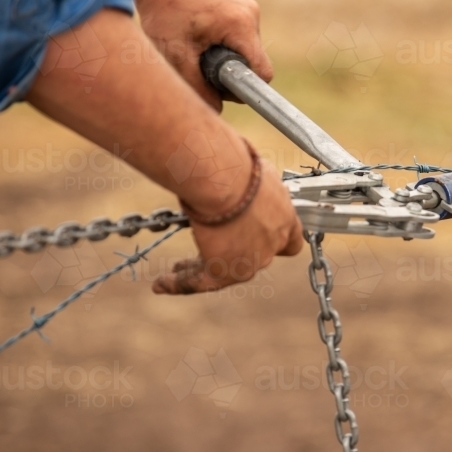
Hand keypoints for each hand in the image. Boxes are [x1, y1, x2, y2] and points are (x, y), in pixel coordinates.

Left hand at [135, 0, 273, 111]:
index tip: (219, 86)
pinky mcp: (240, 3)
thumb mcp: (174, 53)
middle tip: (196, 63)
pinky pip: (239, 36)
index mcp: (241, 25)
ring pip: (245, 50)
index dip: (243, 87)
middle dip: (228, 71)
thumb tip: (214, 110)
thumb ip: (197, 86)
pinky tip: (197, 34)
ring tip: (193, 44)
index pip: (262, 73)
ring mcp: (248, 6)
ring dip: (223, 56)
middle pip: (253, 62)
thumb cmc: (162, 7)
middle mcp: (251, 14)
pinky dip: (221, 42)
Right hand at [153, 159, 302, 294]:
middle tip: (212, 247)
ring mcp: (252, 260)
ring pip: (227, 271)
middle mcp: (273, 243)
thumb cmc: (237, 167)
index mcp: (285, 218)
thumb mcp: (253, 173)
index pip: (289, 240)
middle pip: (255, 257)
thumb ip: (250, 186)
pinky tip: (162, 283)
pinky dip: (180, 283)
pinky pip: (200, 281)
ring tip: (179, 267)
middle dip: (232, 252)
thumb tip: (235, 177)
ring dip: (201, 268)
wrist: (225, 181)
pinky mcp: (225, 270)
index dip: (273, 240)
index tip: (258, 236)